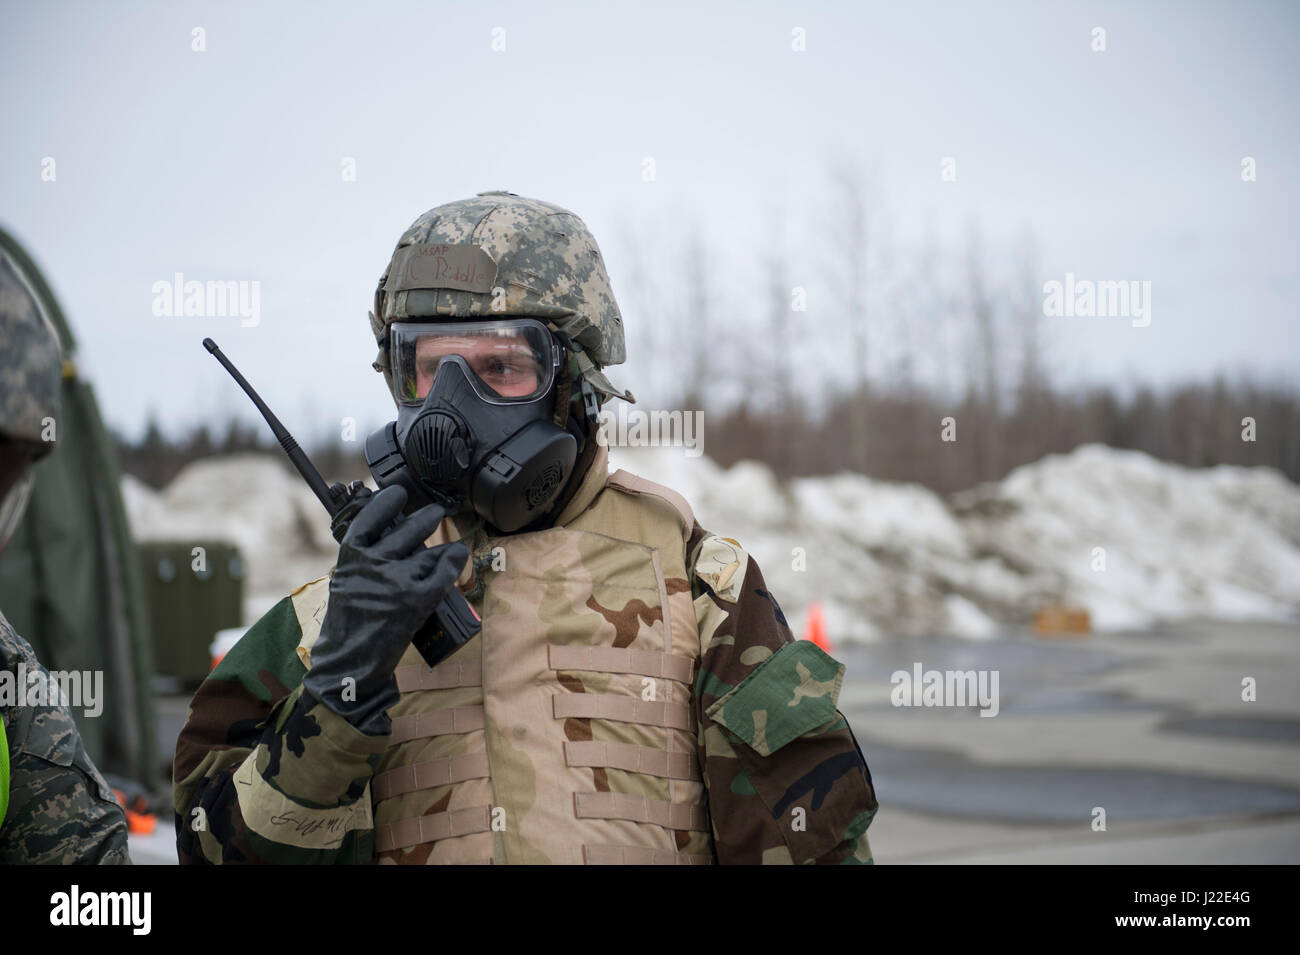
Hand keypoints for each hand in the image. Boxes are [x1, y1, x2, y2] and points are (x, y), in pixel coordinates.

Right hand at [302, 484, 467, 733]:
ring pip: (429, 552)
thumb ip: (365, 559)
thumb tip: (390, 537)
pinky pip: (443, 572)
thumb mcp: (345, 582)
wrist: (349, 662)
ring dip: (443, 545)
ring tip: (452, 542)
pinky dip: (453, 561)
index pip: (371, 518)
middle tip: (436, 512)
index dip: (387, 502)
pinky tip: (458, 554)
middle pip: (407, 530)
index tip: (399, 492)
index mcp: (352, 557)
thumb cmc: (347, 623)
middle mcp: (375, 563)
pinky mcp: (417, 600)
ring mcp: (398, 580)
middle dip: (425, 518)